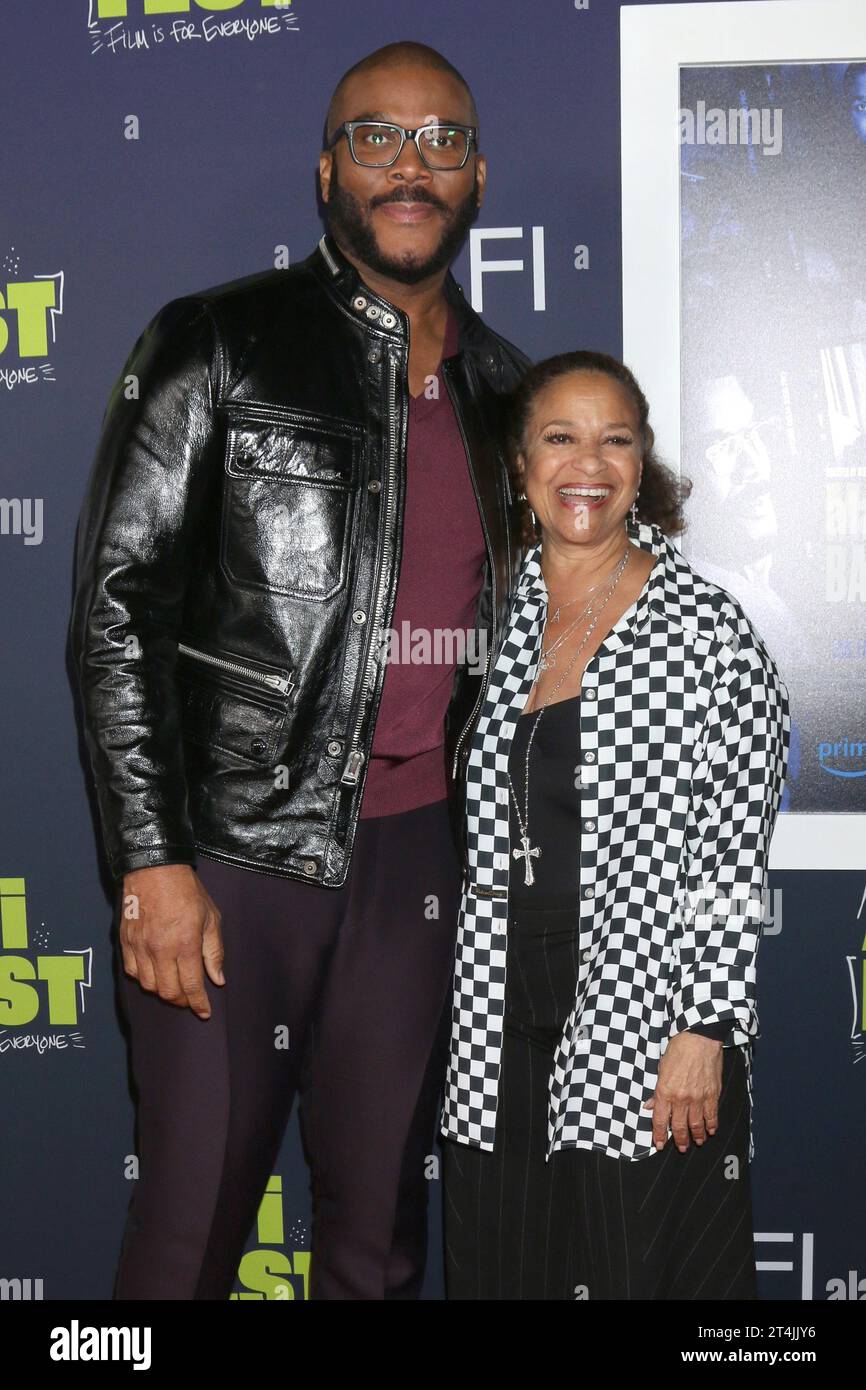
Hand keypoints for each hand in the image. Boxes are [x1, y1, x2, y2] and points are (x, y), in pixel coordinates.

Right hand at [118, 864, 224, 1018]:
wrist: (155, 869)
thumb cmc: (187, 891)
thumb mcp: (211, 917)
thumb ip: (214, 951)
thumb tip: (217, 979)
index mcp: (185, 944)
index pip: (192, 986)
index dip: (199, 1004)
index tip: (204, 1012)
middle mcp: (160, 949)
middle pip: (168, 992)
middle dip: (181, 1001)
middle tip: (190, 998)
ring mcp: (140, 947)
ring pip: (148, 986)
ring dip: (163, 991)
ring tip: (174, 985)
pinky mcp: (126, 942)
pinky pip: (131, 972)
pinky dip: (143, 978)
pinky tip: (154, 972)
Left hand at [642, 1031, 723, 1151]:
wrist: (699, 1039)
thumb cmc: (677, 1050)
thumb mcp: (660, 1069)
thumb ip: (656, 1091)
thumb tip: (649, 1106)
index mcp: (665, 1091)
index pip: (660, 1120)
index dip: (660, 1135)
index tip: (660, 1144)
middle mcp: (681, 1098)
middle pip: (679, 1126)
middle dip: (680, 1140)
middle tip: (681, 1148)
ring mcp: (698, 1098)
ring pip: (697, 1124)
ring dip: (696, 1136)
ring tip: (697, 1142)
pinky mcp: (712, 1094)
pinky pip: (712, 1115)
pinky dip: (711, 1125)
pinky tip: (711, 1131)